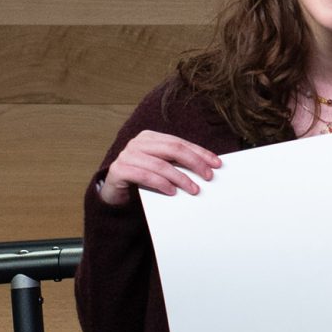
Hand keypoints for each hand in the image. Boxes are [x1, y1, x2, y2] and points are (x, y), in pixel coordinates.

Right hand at [98, 130, 221, 206]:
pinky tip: (172, 192)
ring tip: (194, 189)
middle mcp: (138, 143)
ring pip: (160, 164)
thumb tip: (207, 169)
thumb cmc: (142, 180)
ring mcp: (126, 155)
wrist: (114, 194)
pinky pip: (144, 175)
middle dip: (194, 163)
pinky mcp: (118, 170)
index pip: (180, 143)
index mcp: (150, 138)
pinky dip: (160, 184)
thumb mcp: (161, 168)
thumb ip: (177, 164)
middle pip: (172, 149)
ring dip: (180, 178)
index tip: (217, 164)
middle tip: (208, 177)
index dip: (200, 153)